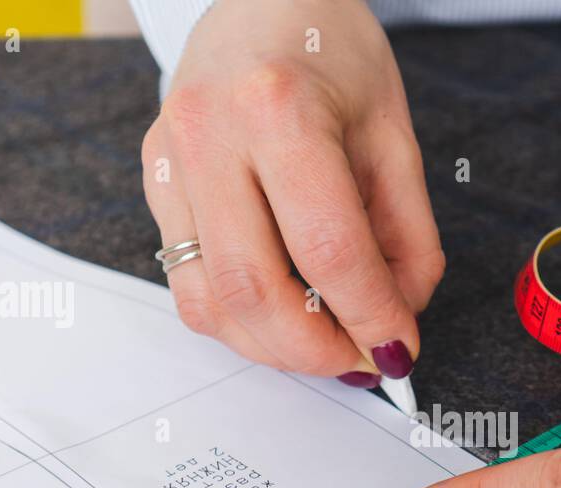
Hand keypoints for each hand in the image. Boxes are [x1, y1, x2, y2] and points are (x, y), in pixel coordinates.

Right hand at [141, 0, 442, 385]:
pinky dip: (240, 321)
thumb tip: (399, 321)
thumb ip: (406, 236)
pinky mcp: (154, 182)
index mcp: (279, 108)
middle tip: (363, 362)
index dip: (372, 317)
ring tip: (326, 342)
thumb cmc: (333, 54)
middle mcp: (209, 136)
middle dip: (317, 350)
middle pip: (254, 290)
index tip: (401, 350)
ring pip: (210, 302)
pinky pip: (188, 285)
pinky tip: (282, 314)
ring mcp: (169, 161)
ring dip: (275, 348)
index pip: (329, 249)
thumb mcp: (394, 135)